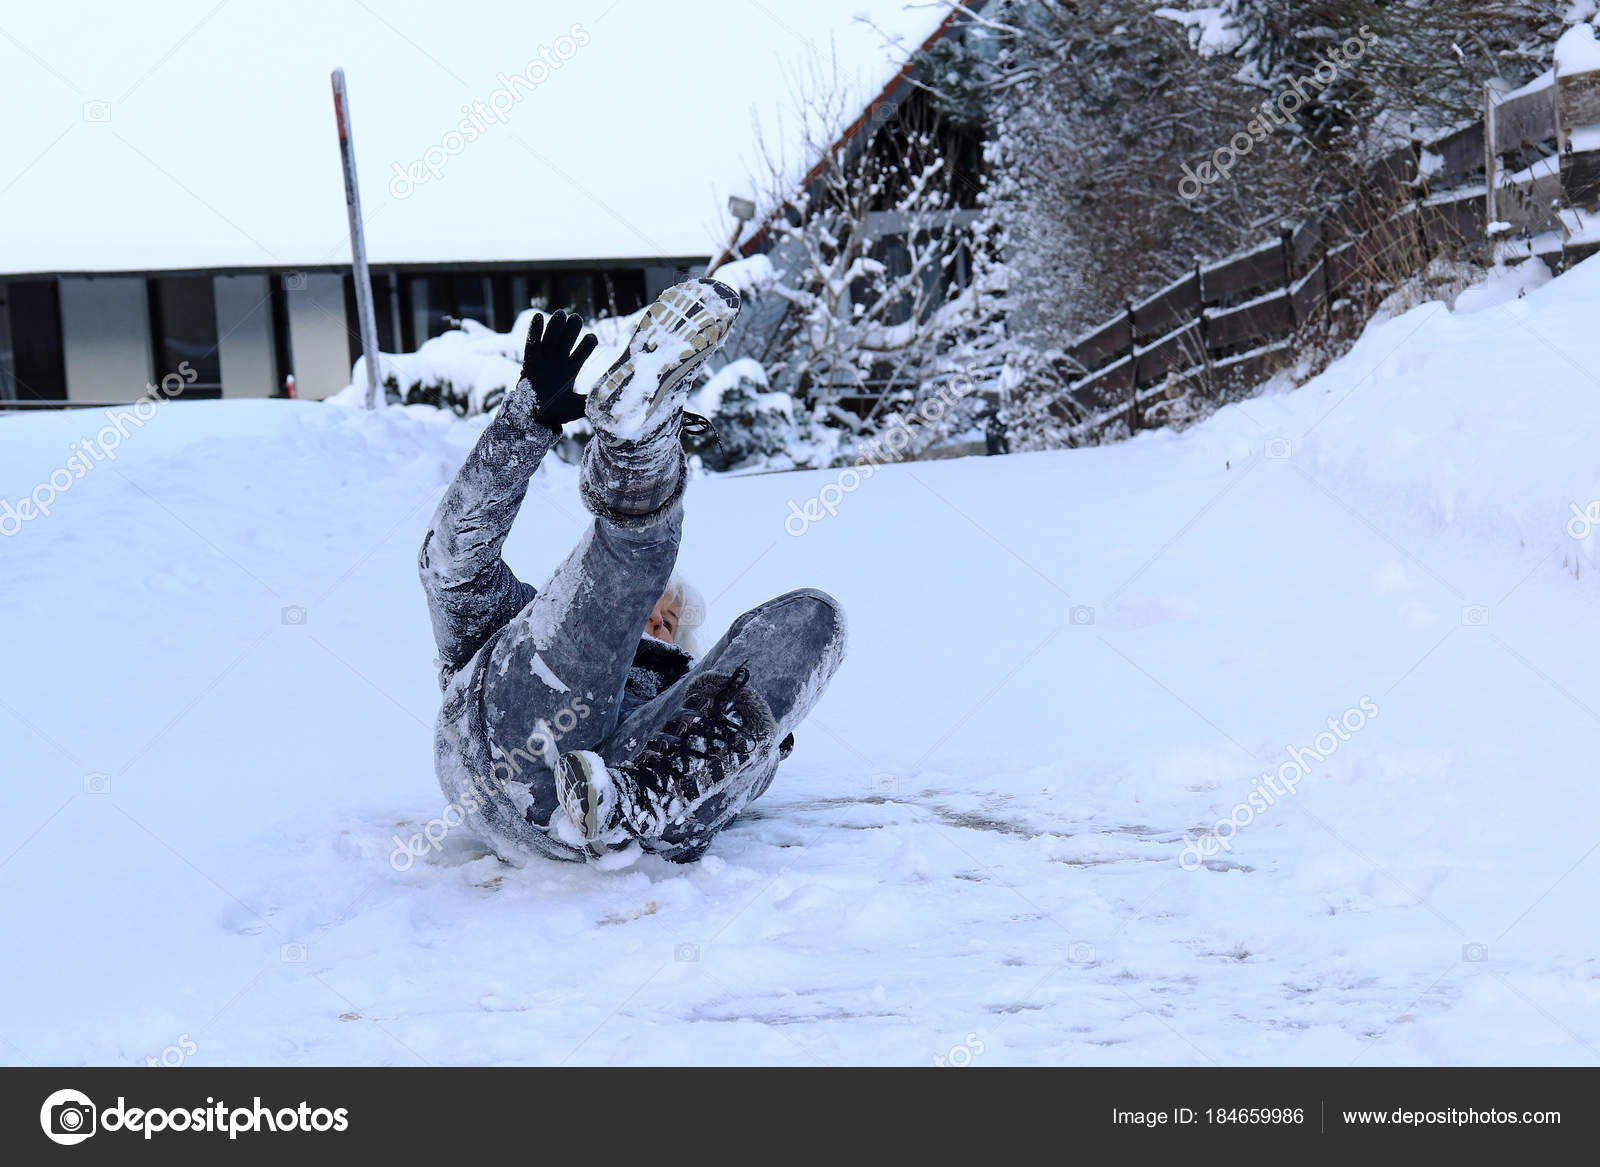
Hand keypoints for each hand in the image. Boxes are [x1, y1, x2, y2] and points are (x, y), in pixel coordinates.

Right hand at [519, 309, 597, 430]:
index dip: (586, 346)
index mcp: (570, 371)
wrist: (534, 420)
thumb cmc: (556, 413)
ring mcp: (543, 361)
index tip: (592, 338)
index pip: (581, 354)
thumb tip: (608, 402)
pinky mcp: (530, 363)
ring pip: (550, 339)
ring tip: (561, 313)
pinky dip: (534, 331)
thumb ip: (590, 403)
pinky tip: (538, 317)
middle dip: (571, 330)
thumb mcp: (577, 408)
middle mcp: (558, 363)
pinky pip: (531, 345)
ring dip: (555, 326)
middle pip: (566, 342)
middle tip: (576, 317)